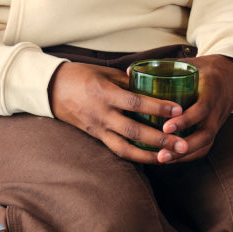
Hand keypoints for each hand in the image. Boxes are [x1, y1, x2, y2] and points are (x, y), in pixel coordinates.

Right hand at [48, 61, 191, 161]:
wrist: (49, 89)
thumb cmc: (78, 75)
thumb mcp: (104, 72)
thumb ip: (128, 80)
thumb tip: (151, 84)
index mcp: (105, 94)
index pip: (136, 102)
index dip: (158, 107)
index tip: (178, 109)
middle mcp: (102, 114)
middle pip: (134, 131)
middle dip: (160, 140)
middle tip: (183, 144)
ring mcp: (98, 128)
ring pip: (126, 148)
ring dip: (150, 155)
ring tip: (171, 158)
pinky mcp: (95, 137)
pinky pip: (118, 150)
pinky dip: (136, 156)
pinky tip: (153, 158)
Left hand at [158, 54, 232, 163]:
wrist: (231, 78)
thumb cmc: (203, 70)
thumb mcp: (187, 65)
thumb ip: (161, 68)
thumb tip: (127, 72)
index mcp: (211, 91)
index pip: (201, 109)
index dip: (185, 120)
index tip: (166, 127)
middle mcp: (216, 110)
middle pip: (205, 134)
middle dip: (184, 146)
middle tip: (162, 153)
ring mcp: (216, 123)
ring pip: (205, 144)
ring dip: (184, 154)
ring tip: (162, 159)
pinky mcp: (214, 131)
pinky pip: (204, 148)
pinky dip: (188, 155)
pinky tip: (170, 159)